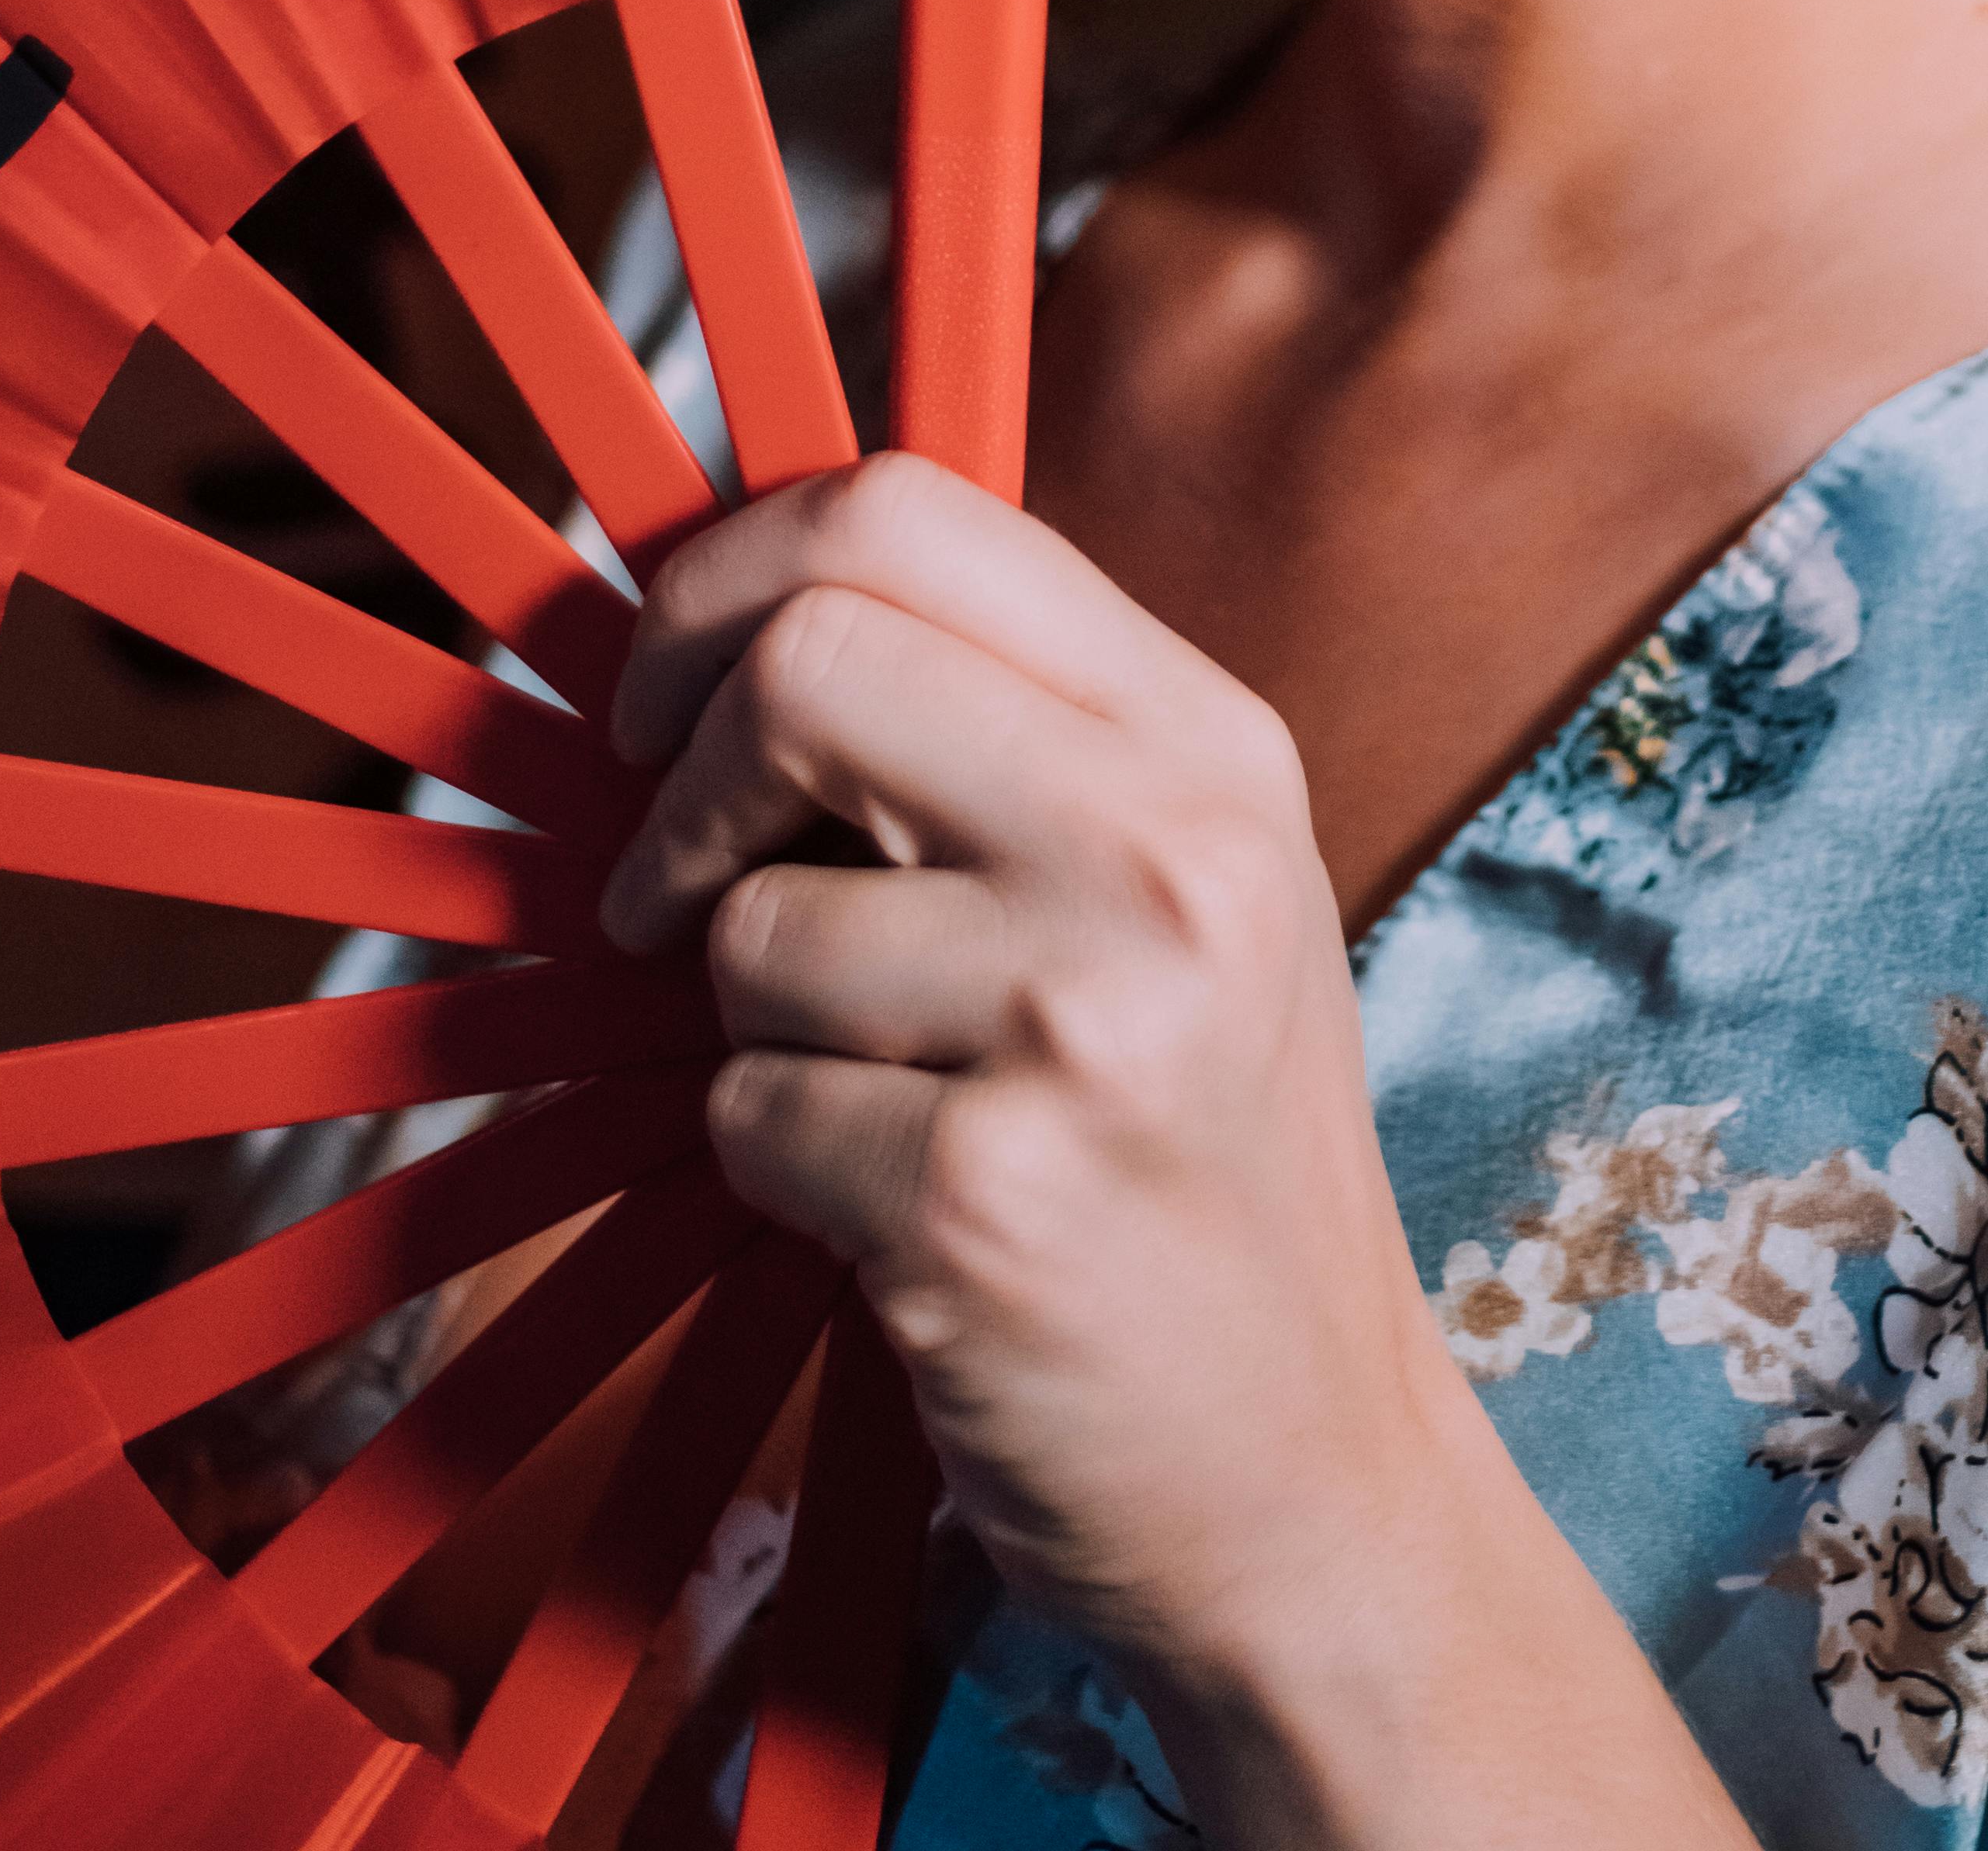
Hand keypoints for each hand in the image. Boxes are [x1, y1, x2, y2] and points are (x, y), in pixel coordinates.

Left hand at [596, 456, 1472, 1691]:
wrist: (1317, 1477)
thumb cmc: (1199, 1163)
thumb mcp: (1177, 889)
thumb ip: (1005, 731)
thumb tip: (735, 614)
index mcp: (1208, 740)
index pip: (911, 510)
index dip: (730, 573)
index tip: (670, 689)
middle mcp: (1170, 851)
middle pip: (806, 658)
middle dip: (682, 779)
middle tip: (669, 884)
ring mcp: (1087, 1023)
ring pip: (748, 924)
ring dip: (749, 1029)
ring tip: (877, 1099)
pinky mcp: (984, 1200)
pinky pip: (748, 1114)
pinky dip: (774, 1169)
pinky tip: (897, 1216)